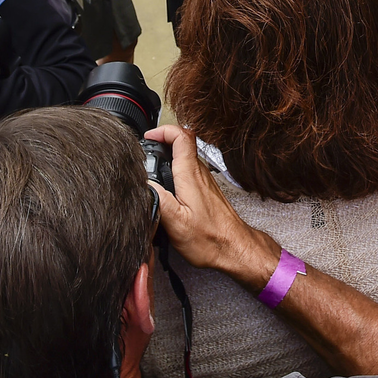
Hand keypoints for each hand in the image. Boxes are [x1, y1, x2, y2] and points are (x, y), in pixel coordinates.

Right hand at [146, 124, 271, 277]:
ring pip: (185, 157)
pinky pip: (189, 171)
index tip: (149, 136)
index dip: (163, 130)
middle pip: (182, 143)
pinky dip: (175, 170)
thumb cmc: (210, 239)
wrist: (233, 248)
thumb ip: (158, 199)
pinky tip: (167, 187)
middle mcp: (200, 173)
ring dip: (168, 156)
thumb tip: (143, 183)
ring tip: (152, 167)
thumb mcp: (176, 223)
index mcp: (190, 175)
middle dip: (161, 141)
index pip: (181, 136)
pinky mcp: (206, 190)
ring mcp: (204, 180)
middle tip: (146, 150)